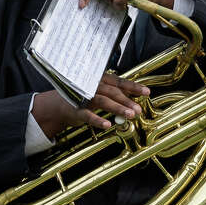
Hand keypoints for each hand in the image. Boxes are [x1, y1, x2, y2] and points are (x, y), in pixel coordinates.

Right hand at [31, 74, 149, 137]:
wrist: (58, 104)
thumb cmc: (83, 97)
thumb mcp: (98, 91)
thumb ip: (114, 94)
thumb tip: (135, 100)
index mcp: (98, 79)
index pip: (118, 81)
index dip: (132, 86)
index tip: (146, 92)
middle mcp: (91, 85)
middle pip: (112, 92)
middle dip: (127, 100)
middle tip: (139, 109)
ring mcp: (83, 97)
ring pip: (103, 101)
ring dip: (118, 108)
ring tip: (130, 115)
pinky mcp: (76, 109)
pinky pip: (88, 115)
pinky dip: (98, 120)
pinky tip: (108, 125)